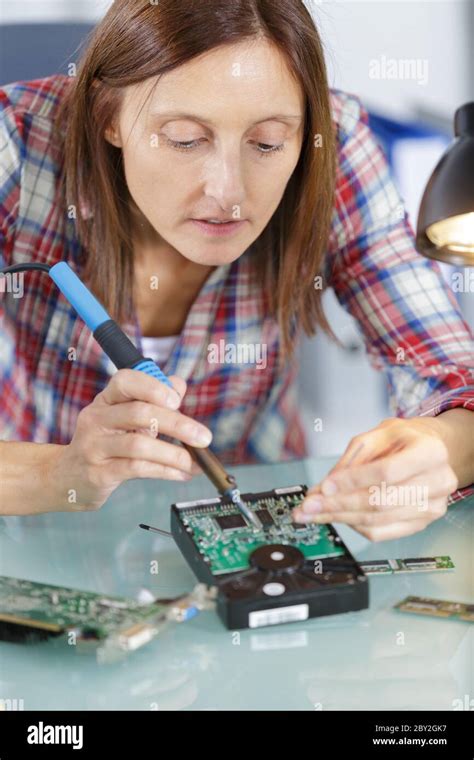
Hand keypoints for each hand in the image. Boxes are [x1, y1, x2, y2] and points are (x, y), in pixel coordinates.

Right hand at [49, 369, 209, 511]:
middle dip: (177, 424)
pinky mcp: (98, 472)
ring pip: (138, 444)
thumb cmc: (105, 443)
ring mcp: (94, 446)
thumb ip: (152, 400)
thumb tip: (178, 384)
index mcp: (106, 400)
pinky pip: (136, 469)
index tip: (178, 400)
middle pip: (139, 413)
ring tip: (194, 463)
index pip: (125, 380)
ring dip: (173, 454)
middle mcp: (96, 418)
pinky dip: (164, 471)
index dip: (153, 387)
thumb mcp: (124, 417)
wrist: (68, 477)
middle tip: (203, 437)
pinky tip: (180, 473)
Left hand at [292, 417, 458, 540]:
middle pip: (380, 501)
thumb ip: (353, 458)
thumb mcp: (379, 434)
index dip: (353, 481)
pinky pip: (381, 532)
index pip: (386, 472)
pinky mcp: (421, 523)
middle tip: (308, 506)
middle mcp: (437, 482)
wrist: (434, 450)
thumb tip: (325, 487)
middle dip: (338, 505)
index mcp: (430, 452)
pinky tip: (336, 516)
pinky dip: (354, 525)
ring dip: (340, 518)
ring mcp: (431, 507)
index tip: (324, 486)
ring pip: (377, 520)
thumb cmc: (406, 439)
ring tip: (313, 514)